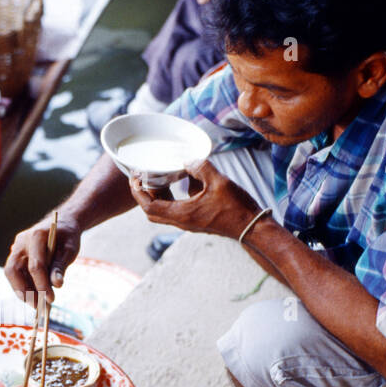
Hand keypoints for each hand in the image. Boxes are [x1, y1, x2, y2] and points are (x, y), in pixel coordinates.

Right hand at [3, 213, 81, 303]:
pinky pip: (15, 274)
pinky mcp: (16, 256)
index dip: (42, 285)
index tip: (51, 300)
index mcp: (36, 236)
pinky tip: (35, 297)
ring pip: (11, 274)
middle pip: (13, 270)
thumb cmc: (67, 237)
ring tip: (37, 305)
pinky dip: (24, 286)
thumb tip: (56, 285)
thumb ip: (61, 266)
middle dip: (24, 291)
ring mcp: (16, 249)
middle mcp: (21, 242)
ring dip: (22, 291)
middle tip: (37, 307)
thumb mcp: (70, 250)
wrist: (61, 224)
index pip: (35, 265)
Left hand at [128, 157, 258, 237]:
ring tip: (160, 176)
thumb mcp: (218, 181)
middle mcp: (181, 221)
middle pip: (152, 211)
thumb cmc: (236, 207)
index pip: (149, 207)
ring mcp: (188, 222)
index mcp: (182, 214)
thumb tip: (187, 159)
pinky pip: (176, 209)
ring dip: (158, 195)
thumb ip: (200, 167)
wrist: (250, 227)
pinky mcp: (195, 220)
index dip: (138, 192)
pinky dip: (172, 196)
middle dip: (144, 194)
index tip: (134, 178)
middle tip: (143, 177)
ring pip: (163, 211)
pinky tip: (183, 181)